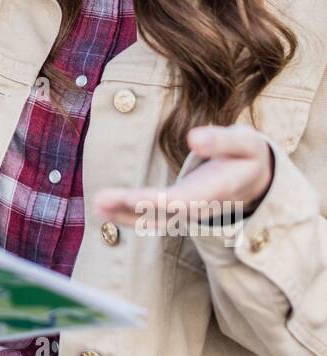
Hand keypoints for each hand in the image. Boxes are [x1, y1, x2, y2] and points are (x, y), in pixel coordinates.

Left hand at [93, 124, 274, 233]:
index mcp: (215, 191)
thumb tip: (194, 137)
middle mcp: (199, 206)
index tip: (129, 197)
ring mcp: (189, 211)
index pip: (181, 200)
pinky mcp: (179, 209)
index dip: (154, 201)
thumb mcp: (246, 143)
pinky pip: (152, 216)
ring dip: (124, 214)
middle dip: (130, 208)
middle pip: (161, 212)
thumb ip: (223, 140)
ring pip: (154, 219)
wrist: (259, 181)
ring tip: (96, 206)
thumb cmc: (248, 156)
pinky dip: (129, 215)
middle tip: (99, 201)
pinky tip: (105, 209)